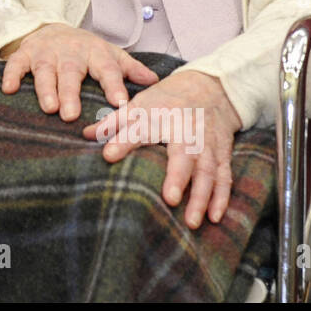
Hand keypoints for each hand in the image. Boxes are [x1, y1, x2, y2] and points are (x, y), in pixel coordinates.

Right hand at [0, 24, 157, 120]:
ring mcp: (45, 52)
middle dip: (70, 93)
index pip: (107, 69)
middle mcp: (70, 52)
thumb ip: (130, 69)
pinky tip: (9, 89)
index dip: (113, 85)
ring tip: (48, 109)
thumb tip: (155, 81)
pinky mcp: (25, 54)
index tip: (120, 103)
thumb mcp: (110, 55)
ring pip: (45, 71)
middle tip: (71, 115)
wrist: (52, 28)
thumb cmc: (85, 50)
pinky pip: (16, 64)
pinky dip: (11, 75)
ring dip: (45, 89)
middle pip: (71, 72)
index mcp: (95, 52)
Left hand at [84, 70, 241, 228]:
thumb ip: (114, 122)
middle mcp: (187, 130)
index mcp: (161, 115)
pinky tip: (214, 217)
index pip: (139, 128)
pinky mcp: (222, 154)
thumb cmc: (167, 100)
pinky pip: (225, 177)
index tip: (108, 155)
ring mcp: (208, 144)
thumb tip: (85, 135)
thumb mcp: (140, 104)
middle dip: (178, 176)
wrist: (211, 88)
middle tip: (170, 199)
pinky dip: (222, 197)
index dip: (123, 141)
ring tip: (191, 222)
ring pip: (208, 171)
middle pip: (184, 153)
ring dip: (202, 196)